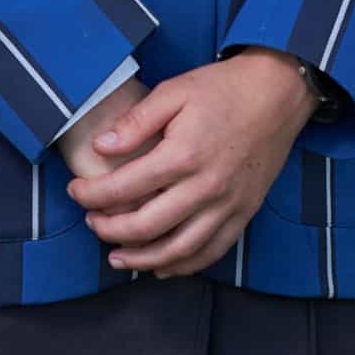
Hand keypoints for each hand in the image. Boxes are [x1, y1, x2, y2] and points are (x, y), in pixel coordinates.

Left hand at [66, 50, 316, 277]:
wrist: (279, 92)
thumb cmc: (225, 88)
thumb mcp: (175, 90)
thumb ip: (136, 122)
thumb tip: (101, 148)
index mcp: (183, 155)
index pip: (125, 187)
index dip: (92, 194)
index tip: (75, 191)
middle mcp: (205, 187)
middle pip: (146, 226)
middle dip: (110, 230)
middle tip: (91, 223)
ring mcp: (227, 205)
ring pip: (177, 249)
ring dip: (142, 259)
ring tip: (117, 257)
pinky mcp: (244, 213)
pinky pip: (210, 252)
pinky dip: (183, 266)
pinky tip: (161, 266)